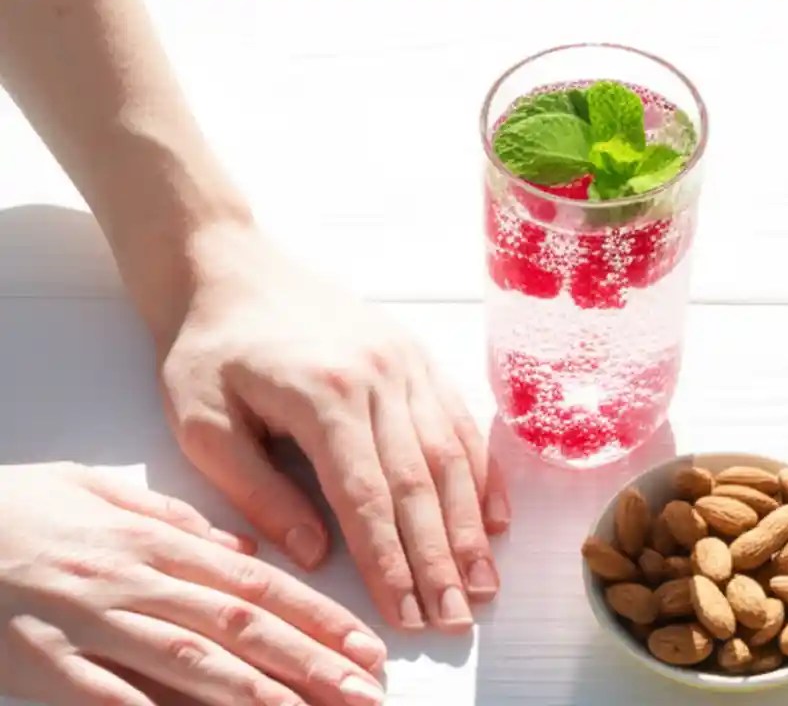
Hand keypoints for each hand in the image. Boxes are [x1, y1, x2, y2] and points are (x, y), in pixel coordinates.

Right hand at [0, 463, 386, 705]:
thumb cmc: (17, 510)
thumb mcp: (98, 489)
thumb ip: (177, 522)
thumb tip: (245, 552)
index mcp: (153, 540)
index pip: (256, 585)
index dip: (317, 617)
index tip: (364, 645)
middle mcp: (133, 581)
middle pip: (241, 628)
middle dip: (312, 663)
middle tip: (366, 690)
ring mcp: (90, 625)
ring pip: (193, 665)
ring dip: (263, 696)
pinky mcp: (45, 664)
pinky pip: (115, 699)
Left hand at [157, 226, 509, 632]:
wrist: (231, 269)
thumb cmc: (209, 350)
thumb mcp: (202, 424)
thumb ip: (257, 490)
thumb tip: (315, 552)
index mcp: (322, 394)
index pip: (366, 494)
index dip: (390, 559)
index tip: (406, 612)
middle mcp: (378, 377)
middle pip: (419, 481)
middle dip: (440, 556)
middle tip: (455, 615)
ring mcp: (405, 364)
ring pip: (450, 454)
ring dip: (469, 524)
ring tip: (481, 581)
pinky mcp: (417, 358)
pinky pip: (459, 421)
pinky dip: (481, 473)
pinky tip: (493, 518)